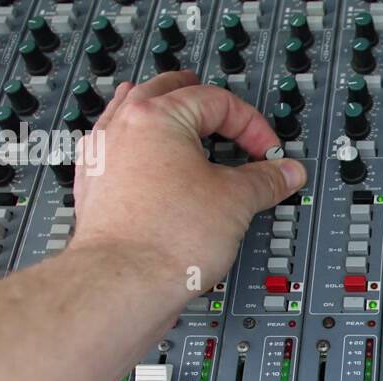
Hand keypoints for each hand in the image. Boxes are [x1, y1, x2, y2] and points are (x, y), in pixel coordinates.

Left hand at [70, 71, 305, 298]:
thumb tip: (286, 173)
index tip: (268, 154)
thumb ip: (266, 180)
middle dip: (202, 102)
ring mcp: (102, 158)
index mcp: (156, 116)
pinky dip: (142, 150)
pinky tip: (152, 165)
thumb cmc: (165, 239)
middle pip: (166, 94)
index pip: (216, 101)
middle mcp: (121, 129)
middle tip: (223, 112)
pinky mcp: (96, 189)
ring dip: (164, 117)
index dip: (252, 125)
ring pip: (134, 119)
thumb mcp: (236, 201)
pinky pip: (119, 152)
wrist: (123, 284)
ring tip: (180, 120)